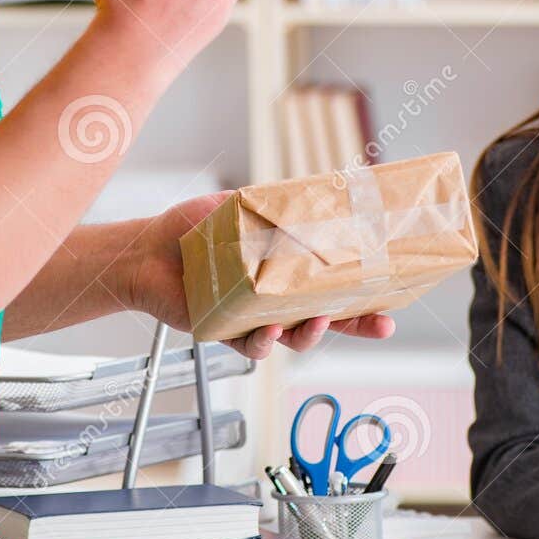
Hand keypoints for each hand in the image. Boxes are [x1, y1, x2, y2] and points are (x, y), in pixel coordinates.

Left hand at [119, 190, 396, 360]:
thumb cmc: (194, 228)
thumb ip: (280, 205)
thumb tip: (320, 192)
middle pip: (326, 319)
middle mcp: (274, 299)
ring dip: (310, 334)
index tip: (392, 307)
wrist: (147, 247)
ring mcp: (252, 318)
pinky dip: (262, 341)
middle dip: (356, 325)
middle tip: (380, 324)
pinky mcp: (225, 332)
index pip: (333, 289)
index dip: (364, 301)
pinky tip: (267, 330)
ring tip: (315, 321)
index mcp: (285, 272)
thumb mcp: (243, 205)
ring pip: (292, 338)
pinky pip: (251, 346)